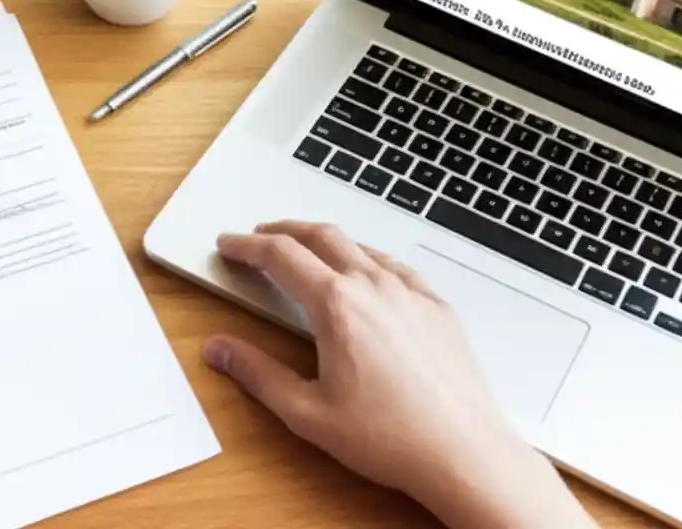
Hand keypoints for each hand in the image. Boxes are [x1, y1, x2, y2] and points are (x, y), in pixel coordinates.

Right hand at [203, 222, 594, 528]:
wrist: (462, 451)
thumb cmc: (390, 437)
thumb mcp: (307, 413)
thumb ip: (258, 374)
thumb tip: (219, 349)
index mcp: (337, 306)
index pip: (280, 257)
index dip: (247, 246)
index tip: (229, 244)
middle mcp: (374, 286)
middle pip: (320, 236)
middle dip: (283, 231)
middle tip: (259, 236)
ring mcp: (411, 292)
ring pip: (359, 245)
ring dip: (324, 240)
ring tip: (306, 251)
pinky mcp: (437, 306)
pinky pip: (395, 265)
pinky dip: (366, 257)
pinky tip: (365, 272)